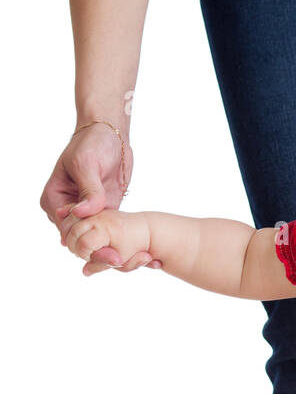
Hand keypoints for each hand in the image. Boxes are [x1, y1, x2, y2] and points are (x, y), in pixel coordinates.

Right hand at [41, 124, 160, 274]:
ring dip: (115, 251)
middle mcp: (67, 210)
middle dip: (101, 252)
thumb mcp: (87, 164)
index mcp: (54, 200)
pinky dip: (126, 243)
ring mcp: (87, 213)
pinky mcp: (106, 213)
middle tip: (122, 261)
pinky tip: (144, 254)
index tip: (107, 252)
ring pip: (97, 241)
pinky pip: (112, 233)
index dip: (86, 243)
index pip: (67, 229)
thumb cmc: (92, 143)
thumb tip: (84, 212)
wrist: (110, 133)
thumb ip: (89, 190)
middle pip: (81, 240)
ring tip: (138, 260)